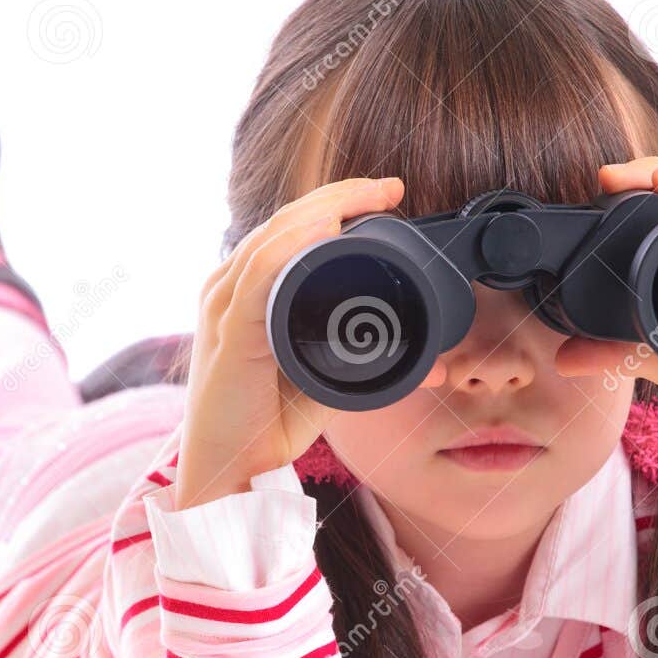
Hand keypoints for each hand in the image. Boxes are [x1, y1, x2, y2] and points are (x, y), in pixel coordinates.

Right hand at [175, 176, 405, 510]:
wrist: (229, 470)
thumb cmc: (265, 427)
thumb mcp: (323, 384)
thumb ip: (368, 369)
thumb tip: (432, 367)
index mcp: (246, 294)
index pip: (289, 231)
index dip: (336, 205)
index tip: (386, 195)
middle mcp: (229, 290)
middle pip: (284, 222)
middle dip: (339, 196)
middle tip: (390, 187)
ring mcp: (225, 306)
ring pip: (275, 236)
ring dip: (325, 208)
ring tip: (368, 194)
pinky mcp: (230, 330)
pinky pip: (260, 273)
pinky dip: (293, 245)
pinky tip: (325, 227)